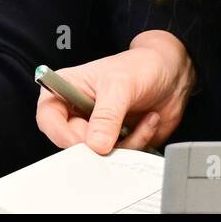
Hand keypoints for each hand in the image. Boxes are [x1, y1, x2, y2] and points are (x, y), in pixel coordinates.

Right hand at [35, 29, 193, 154]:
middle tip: (119, 135)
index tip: (85, 141)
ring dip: (126, 142)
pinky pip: (120, 156)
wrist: (172, 73)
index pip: (48, 117)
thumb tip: (95, 144)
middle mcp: (78, 111)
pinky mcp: (116, 141)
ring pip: (97, 154)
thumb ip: (107, 115)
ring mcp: (97, 128)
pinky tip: (149, 121)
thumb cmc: (142, 66)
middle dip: (99, 144)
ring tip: (145, 118)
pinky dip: (138, 142)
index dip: (62, 133)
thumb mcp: (121, 84)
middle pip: (71, 143)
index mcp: (67, 88)